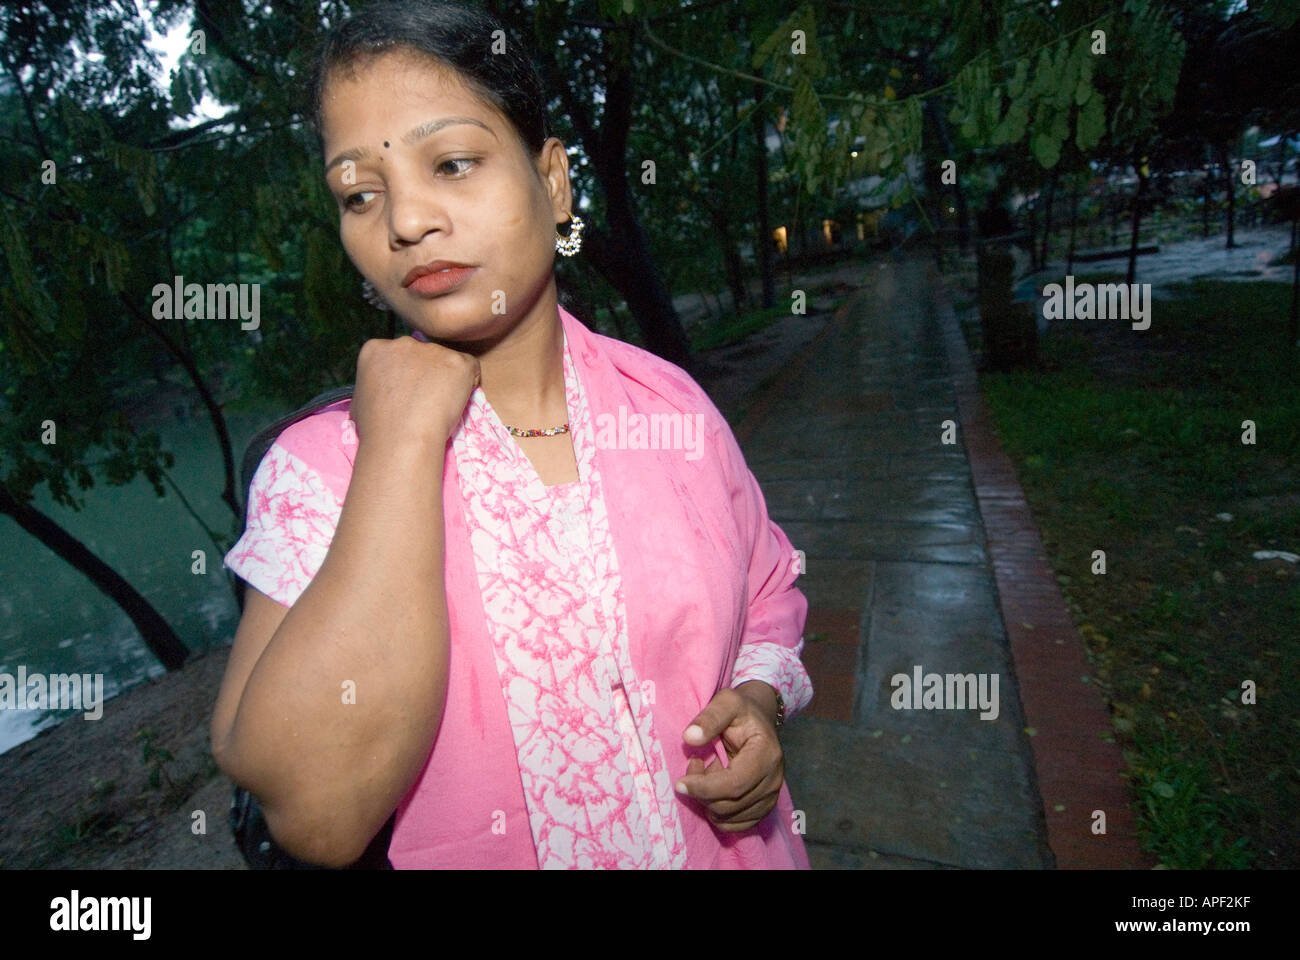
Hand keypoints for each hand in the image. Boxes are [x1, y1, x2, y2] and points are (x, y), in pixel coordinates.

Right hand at [351, 335, 480, 449]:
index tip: (407, 394)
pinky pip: (470, 368)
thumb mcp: (361, 399)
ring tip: (438, 407)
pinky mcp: (457, 362)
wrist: (401, 439)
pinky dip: (468, 383)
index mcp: (376, 349)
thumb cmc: (376, 429)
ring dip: (447, 379)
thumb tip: (380, 391)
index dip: (406, 375)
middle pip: (423, 354)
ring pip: (446, 361)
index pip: (397, 355)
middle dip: (426, 373)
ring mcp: (432, 350)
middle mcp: (403, 342)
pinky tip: (456, 403)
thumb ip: (374, 385)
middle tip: (425, 402)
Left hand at [673, 682, 782, 832]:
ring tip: (704, 772)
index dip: (704, 788)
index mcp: (766, 754)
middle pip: (730, 804)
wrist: (759, 720)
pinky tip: (712, 790)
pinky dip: (717, 812)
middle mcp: (773, 779)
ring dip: (707, 801)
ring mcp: (771, 796)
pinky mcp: (763, 807)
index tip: (679, 784)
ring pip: (729, 816)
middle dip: (702, 793)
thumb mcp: (726, 702)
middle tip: (692, 766)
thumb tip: (690, 738)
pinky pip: (735, 824)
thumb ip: (709, 718)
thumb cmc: (741, 711)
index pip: (734, 784)